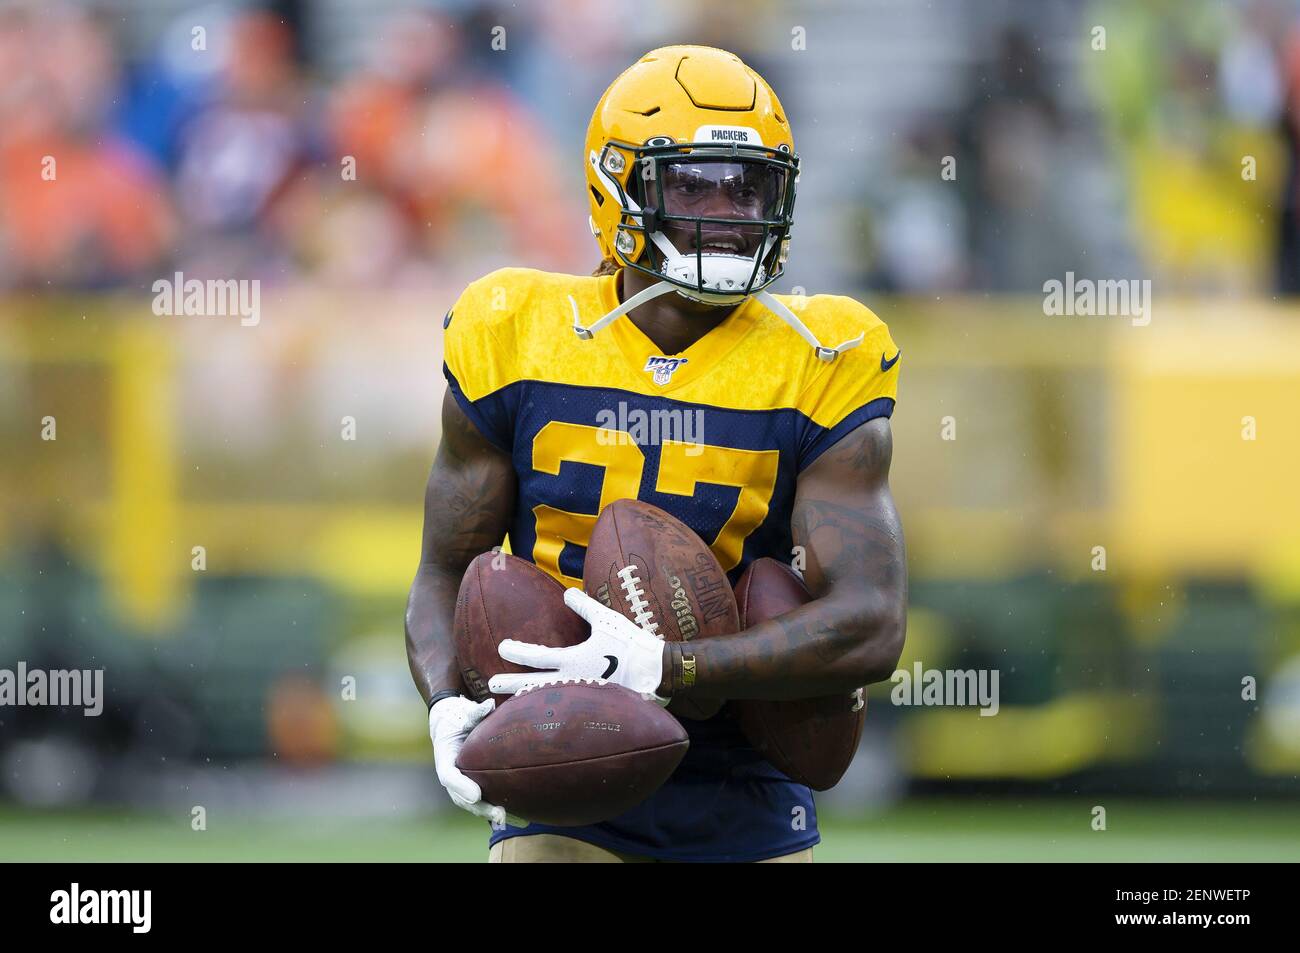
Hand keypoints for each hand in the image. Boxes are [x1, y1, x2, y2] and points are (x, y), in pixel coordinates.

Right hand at [428, 695, 505, 824]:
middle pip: (460, 797)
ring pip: (470, 803)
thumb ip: (475, 712)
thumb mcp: (462, 712)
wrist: (449, 721)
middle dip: (480, 808)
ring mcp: (459, 781)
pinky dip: (493, 809)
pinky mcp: (470, 783)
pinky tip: (513, 817)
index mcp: (444, 754)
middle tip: (499, 814)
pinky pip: (480, 800)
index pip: (448, 774)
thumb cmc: (457, 716)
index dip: (461, 786)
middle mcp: (450, 772)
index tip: (477, 795)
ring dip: (488, 813)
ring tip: (508, 819)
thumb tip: (489, 706)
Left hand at [487, 588, 668, 702]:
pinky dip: (551, 707)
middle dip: (511, 683)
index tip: (502, 647)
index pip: (539, 656)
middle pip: (533, 684)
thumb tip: (567, 592)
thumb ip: (584, 606)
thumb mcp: (607, 620)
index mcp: (574, 660)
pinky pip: (566, 707)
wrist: (657, 672)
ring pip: (548, 699)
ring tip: (509, 701)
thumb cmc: (632, 644)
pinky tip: (543, 709)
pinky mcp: (593, 705)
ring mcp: (582, 696)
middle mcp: (573, 681)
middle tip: (489, 684)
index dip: (518, 651)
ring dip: (527, 699)